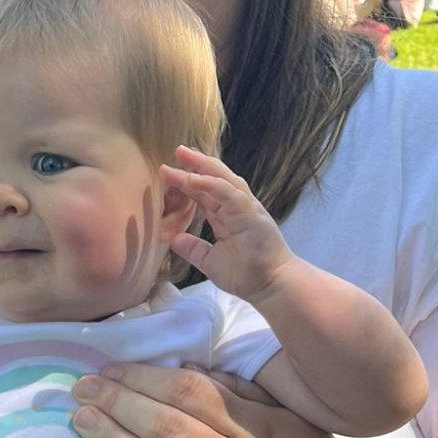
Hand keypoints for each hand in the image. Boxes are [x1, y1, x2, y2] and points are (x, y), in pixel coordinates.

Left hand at [71, 362, 357, 437]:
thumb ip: (240, 390)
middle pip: (166, 428)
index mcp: (257, 428)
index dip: (146, 378)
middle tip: (81, 388)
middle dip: (118, 404)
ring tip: (82, 420)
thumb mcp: (290, 416)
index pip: (191, 395)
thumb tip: (183, 368)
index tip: (111, 368)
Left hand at [163, 147, 291, 300]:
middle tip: (176, 151)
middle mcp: (236, 207)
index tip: (167, 173)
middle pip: (213, 179)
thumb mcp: (210, 261)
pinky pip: (229, 193)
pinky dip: (211, 184)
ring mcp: (245, 207)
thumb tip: (174, 240)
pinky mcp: (251, 212)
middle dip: (195, 164)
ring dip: (202, 166)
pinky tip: (194, 178)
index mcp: (227, 216)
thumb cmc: (246, 274)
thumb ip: (194, 249)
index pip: (204, 193)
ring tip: (183, 154)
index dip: (187, 183)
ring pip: (222, 179)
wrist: (270, 286)